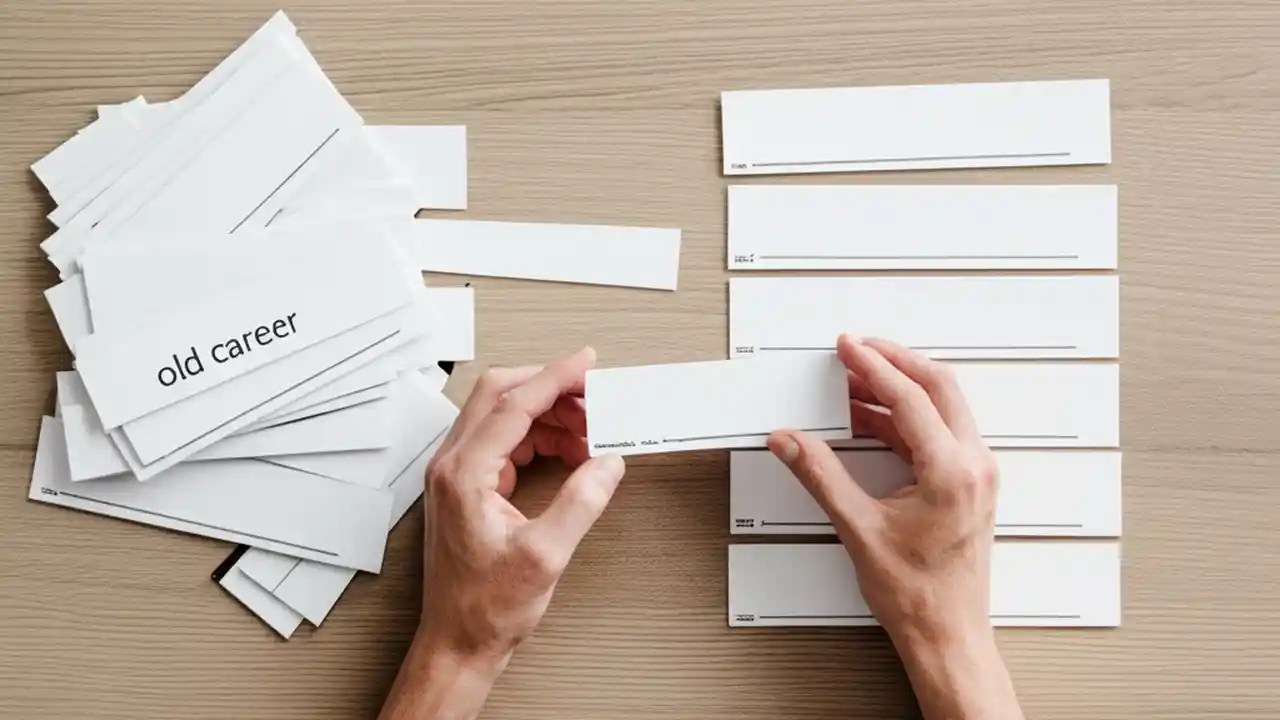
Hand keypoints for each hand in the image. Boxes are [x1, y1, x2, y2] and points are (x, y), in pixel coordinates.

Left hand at [380, 347, 625, 719]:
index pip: (513, 404)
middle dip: (550, 388)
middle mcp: (452, 466)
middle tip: (593, 395)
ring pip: (501, 416)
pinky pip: (502, 441)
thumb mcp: (545, 556)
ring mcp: (456, 474)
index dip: (555, 378)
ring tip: (589, 432)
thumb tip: (607, 463)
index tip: (587, 364)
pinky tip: (568, 453)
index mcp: (464, 474)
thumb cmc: (485, 608)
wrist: (458, 641)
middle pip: (500, 396)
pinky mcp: (466, 487)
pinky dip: (537, 437)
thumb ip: (579, 502)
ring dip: (547, 415)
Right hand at [768, 334, 1021, 719]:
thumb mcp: (858, 529)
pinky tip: (870, 420)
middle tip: (855, 349)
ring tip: (853, 383)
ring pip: (943, 405)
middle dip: (893, 361)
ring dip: (899, 388)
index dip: (873, 366)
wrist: (947, 634)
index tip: (847, 348)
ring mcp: (976, 474)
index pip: (911, 398)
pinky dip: (905, 416)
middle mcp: (974, 466)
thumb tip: (793, 442)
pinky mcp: (969, 483)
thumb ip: (821, 476)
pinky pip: (940, 430)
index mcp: (953, 473)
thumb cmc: (919, 596)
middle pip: (938, 386)